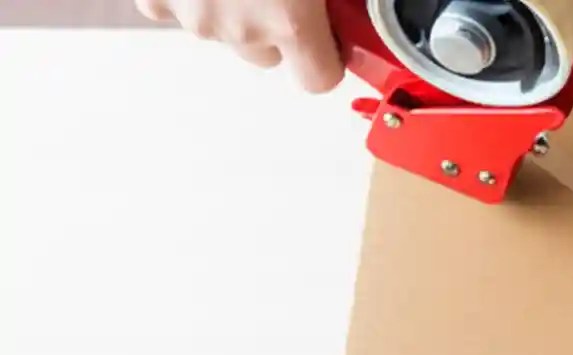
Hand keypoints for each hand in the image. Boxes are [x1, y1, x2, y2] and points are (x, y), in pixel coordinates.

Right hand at [136, 0, 342, 92]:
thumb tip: (349, 10)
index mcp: (290, 20)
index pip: (318, 79)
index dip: (327, 58)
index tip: (331, 38)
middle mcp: (242, 30)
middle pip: (268, 57)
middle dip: (276, 30)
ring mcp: (194, 16)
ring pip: (224, 33)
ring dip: (232, 9)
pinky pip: (176, 9)